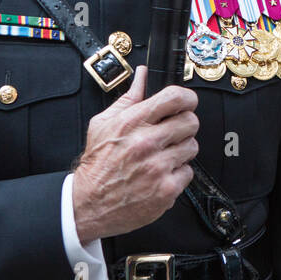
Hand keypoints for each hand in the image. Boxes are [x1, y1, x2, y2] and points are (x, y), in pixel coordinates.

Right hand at [71, 65, 198, 242]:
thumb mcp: (102, 124)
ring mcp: (158, 167)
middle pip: (191, 121)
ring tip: (163, 155)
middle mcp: (146, 143)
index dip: (187, 98)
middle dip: (184, 125)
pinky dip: (177, 173)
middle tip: (172, 132)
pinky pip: (188, 172)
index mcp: (132, 123)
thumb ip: (128, 98)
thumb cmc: (97, 164)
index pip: (175, 98)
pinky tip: (161, 174)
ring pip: (192, 146)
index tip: (186, 102)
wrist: (88, 204)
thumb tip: (142, 75)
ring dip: (181, 150)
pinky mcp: (166, 189)